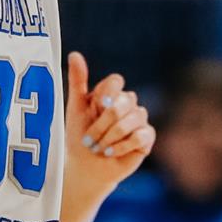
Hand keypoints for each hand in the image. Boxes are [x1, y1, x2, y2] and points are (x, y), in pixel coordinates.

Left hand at [66, 52, 154, 173]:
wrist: (86, 168)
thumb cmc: (79, 138)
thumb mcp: (75, 108)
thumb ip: (77, 81)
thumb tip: (74, 53)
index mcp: (110, 94)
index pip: (116, 82)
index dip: (107, 94)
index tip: (97, 107)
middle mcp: (127, 104)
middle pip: (125, 101)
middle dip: (104, 123)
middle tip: (90, 139)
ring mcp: (138, 120)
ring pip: (134, 118)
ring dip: (111, 136)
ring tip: (100, 148)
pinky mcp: (147, 138)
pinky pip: (141, 135)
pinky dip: (123, 145)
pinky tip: (111, 152)